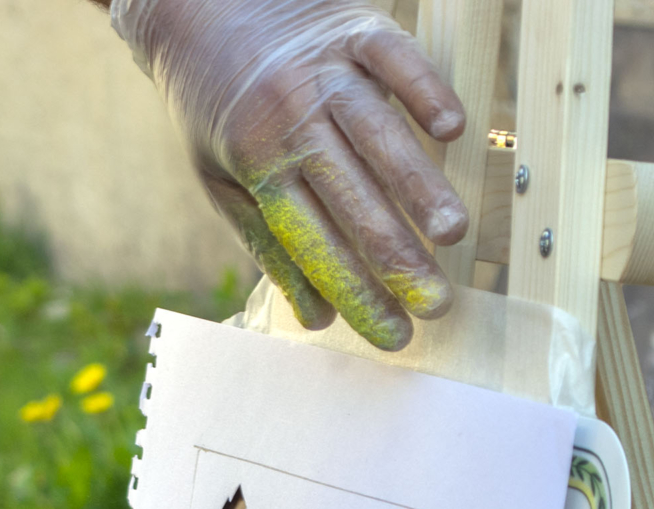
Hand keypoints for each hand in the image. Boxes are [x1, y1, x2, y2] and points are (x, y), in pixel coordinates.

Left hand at [114, 0, 468, 349]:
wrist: (200, 10)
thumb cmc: (217, 110)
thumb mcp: (222, 183)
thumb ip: (271, 246)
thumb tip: (315, 318)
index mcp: (259, 166)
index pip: (314, 242)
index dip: (355, 292)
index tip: (392, 332)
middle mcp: (292, 120)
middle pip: (351, 199)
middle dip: (396, 258)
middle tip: (436, 303)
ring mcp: (325, 74)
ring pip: (378, 135)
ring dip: (418, 186)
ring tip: (453, 233)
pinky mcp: (354, 30)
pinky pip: (394, 60)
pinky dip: (422, 91)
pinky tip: (451, 129)